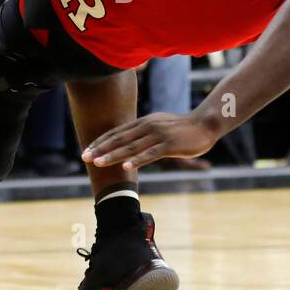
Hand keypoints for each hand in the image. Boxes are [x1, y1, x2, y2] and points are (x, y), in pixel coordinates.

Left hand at [82, 110, 218, 170]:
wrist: (205, 124)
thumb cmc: (181, 128)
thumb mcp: (159, 126)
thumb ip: (144, 133)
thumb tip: (129, 142)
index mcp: (143, 122)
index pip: (116, 132)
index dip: (100, 142)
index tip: (86, 151)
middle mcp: (147, 126)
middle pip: (119, 139)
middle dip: (100, 149)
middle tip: (84, 157)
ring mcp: (158, 135)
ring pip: (131, 147)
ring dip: (113, 155)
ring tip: (98, 162)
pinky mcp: (169, 144)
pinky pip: (150, 154)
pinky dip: (137, 160)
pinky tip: (126, 167)